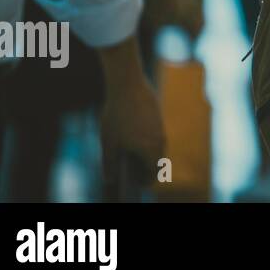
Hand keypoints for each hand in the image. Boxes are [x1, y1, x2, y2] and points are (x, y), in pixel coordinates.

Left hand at [97, 42, 165, 181]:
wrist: (128, 85)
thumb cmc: (116, 116)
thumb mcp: (108, 143)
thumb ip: (110, 164)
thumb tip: (110, 180)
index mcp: (150, 150)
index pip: (153, 174)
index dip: (144, 181)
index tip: (134, 183)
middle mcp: (160, 140)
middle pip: (156, 162)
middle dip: (144, 168)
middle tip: (128, 170)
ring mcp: (161, 127)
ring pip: (156, 147)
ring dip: (146, 154)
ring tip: (128, 153)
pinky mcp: (159, 117)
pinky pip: (155, 135)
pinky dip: (146, 140)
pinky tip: (131, 136)